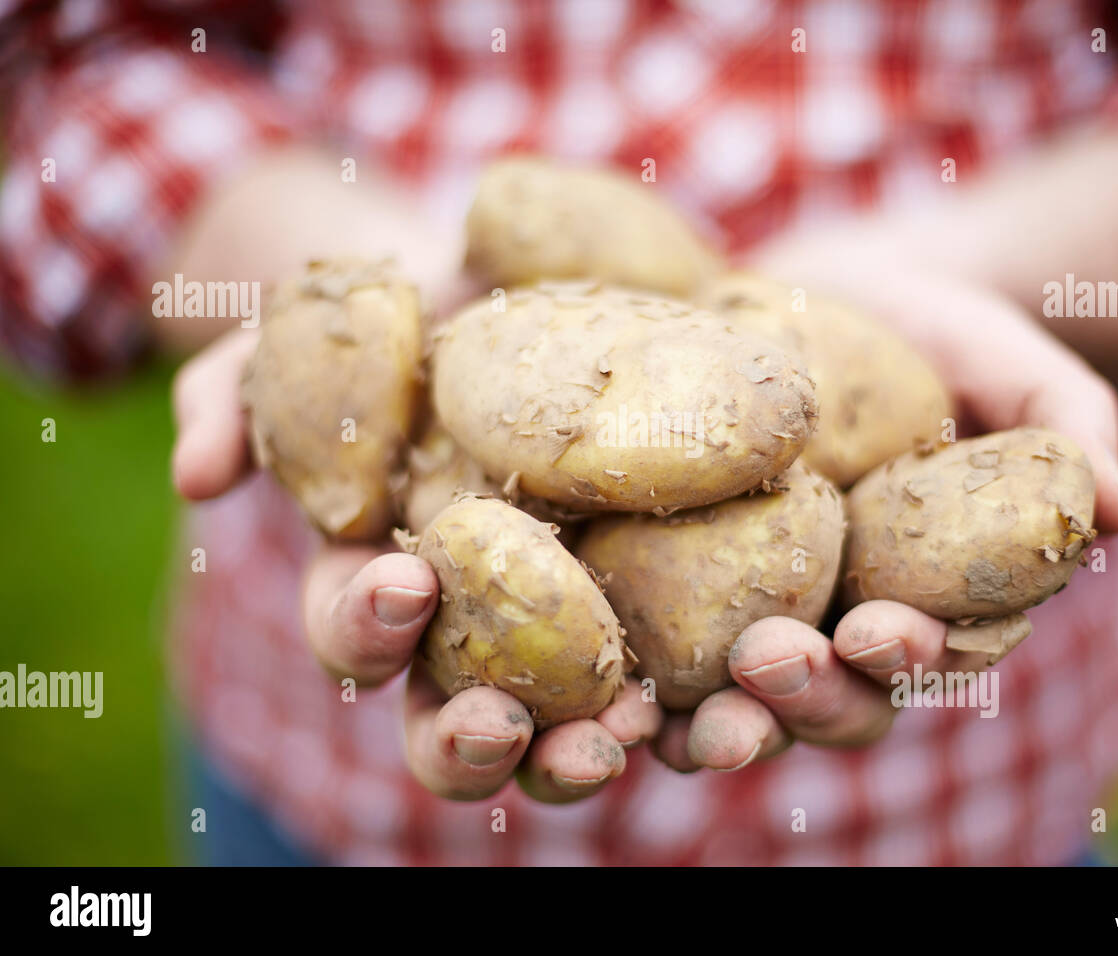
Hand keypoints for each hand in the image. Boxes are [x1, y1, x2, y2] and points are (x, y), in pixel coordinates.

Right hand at [171, 329, 662, 801]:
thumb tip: (195, 476)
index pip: (358, 628)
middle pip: (453, 720)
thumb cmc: (407, 325)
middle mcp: (472, 630)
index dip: (365, 625)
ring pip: (559, 729)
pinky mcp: (653, 609)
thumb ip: (242, 392)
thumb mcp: (315, 337)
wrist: (524, 295)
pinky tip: (722, 701)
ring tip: (613, 745)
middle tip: (498, 724)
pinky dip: (689, 706)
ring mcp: (564, 632)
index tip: (402, 584)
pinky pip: (671, 680)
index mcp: (386, 578)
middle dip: (466, 739)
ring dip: (575, 754)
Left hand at [653, 240, 1117, 772]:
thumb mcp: (1003, 355)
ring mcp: (749, 614)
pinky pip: (644, 650)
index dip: (911, 659)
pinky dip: (623, 679)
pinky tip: (598, 684)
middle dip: (803, 697)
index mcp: (923, 597)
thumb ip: (1063, 422)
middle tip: (770, 663)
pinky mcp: (666, 584)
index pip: (927, 657)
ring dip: (708, 721)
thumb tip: (1113, 510)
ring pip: (733, 701)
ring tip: (671, 718)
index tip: (884, 631)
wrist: (817, 289)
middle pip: (827, 698)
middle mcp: (837, 626)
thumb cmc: (927, 327)